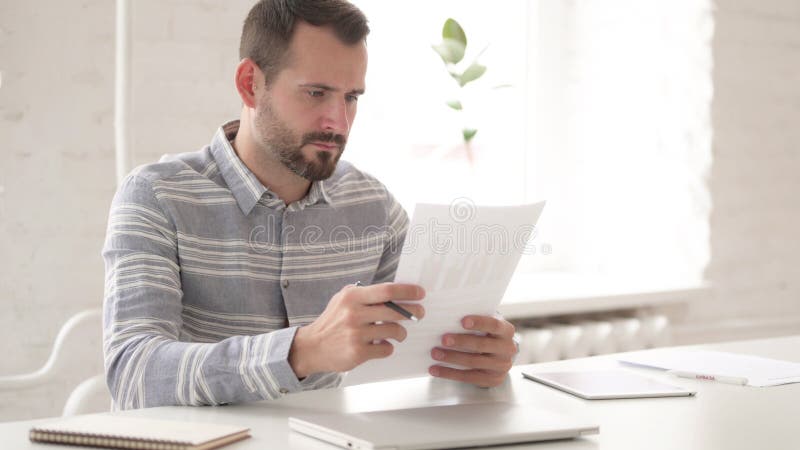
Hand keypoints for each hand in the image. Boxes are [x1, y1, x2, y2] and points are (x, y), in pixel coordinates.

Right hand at [289, 282, 425, 377]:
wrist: (311, 347)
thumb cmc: (332, 321)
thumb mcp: (343, 300)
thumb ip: (366, 295)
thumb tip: (396, 293)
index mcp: (352, 297)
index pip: (387, 291)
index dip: (407, 292)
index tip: (420, 293)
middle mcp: (354, 314)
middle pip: (395, 311)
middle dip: (413, 312)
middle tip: (420, 313)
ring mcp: (356, 334)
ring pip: (394, 331)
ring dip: (401, 332)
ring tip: (399, 333)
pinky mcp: (357, 353)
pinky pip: (386, 349)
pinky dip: (388, 347)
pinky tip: (381, 345)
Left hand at [428, 315, 515, 387]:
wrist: (500, 357)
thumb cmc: (488, 336)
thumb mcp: (487, 327)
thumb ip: (475, 322)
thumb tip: (448, 317)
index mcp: (506, 331)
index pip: (494, 325)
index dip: (479, 323)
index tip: (462, 321)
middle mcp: (507, 349)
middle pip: (482, 345)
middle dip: (461, 342)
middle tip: (444, 339)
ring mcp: (501, 366)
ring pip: (473, 362)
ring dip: (452, 358)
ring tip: (435, 353)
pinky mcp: (492, 380)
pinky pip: (468, 377)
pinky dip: (449, 373)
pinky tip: (436, 369)